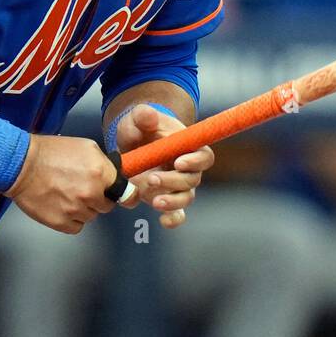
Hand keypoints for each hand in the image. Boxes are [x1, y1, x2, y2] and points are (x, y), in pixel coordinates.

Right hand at [5, 134, 117, 233]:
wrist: (21, 165)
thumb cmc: (51, 152)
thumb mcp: (85, 147)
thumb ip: (104, 163)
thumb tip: (115, 176)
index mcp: (100, 172)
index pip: (125, 192)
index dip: (124, 193)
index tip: (126, 197)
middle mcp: (91, 193)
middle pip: (106, 206)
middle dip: (98, 198)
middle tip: (82, 188)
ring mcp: (76, 210)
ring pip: (91, 217)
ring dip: (83, 209)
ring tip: (67, 194)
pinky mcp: (61, 223)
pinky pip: (76, 227)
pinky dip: (71, 220)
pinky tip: (61, 206)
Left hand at [112, 104, 213, 229]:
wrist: (132, 145)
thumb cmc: (140, 129)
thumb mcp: (137, 119)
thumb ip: (142, 115)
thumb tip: (147, 115)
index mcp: (188, 147)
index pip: (203, 156)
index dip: (195, 161)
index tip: (178, 163)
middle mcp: (188, 169)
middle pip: (192, 180)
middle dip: (173, 181)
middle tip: (152, 179)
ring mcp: (178, 186)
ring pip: (186, 198)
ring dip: (172, 202)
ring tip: (154, 201)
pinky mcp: (167, 198)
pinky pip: (177, 214)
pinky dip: (173, 219)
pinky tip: (163, 221)